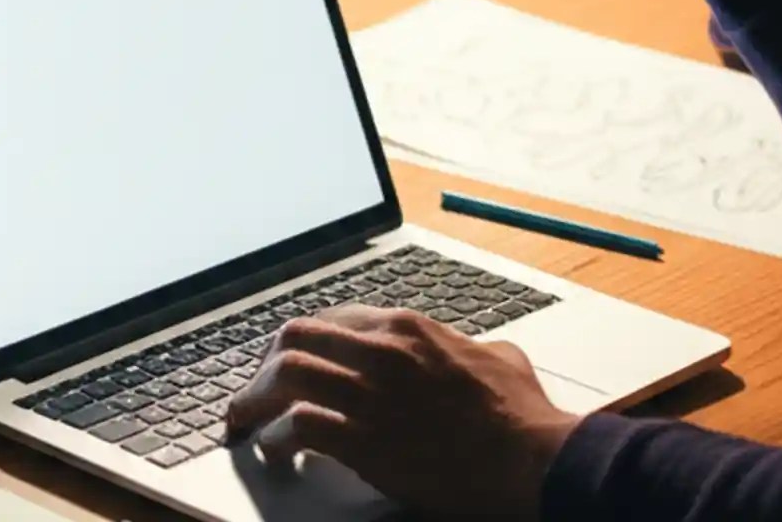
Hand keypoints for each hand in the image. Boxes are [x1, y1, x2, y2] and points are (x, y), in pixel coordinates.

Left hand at [225, 305, 581, 519]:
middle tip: (256, 389)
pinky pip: (299, 426)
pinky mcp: (366, 439)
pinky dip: (277, 438)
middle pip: (296, 338)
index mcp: (407, 328)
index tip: (289, 361)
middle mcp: (381, 351)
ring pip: (286, 375)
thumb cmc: (522, 416)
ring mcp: (371, 393)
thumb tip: (464, 351)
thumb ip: (465, 347)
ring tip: (245, 419)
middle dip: (266, 363)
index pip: (331, 320)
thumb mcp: (498, 358)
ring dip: (256, 398)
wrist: (536, 460)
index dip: (302, 343)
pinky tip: (276, 451)